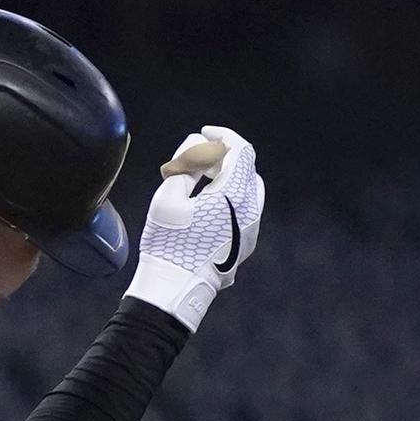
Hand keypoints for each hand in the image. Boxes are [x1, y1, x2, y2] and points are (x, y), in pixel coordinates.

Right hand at [124, 126, 264, 330]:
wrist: (176, 287)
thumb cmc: (168, 242)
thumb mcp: (167, 196)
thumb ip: (186, 164)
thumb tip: (195, 143)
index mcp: (234, 193)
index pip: (241, 150)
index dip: (223, 136)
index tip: (204, 133)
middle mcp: (251, 208)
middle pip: (246, 167)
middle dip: (222, 156)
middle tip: (194, 158)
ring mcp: (252, 226)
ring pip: (249, 187)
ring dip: (228, 176)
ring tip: (201, 179)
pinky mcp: (246, 240)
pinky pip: (245, 206)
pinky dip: (230, 194)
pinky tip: (206, 203)